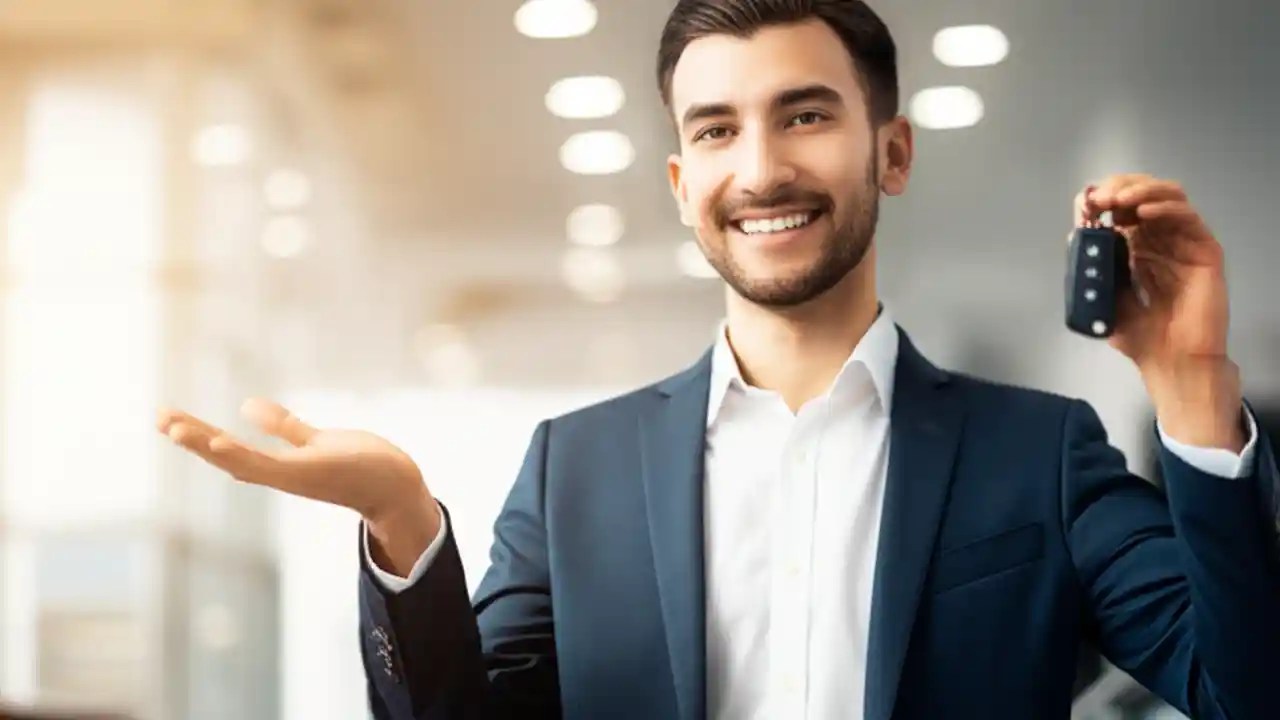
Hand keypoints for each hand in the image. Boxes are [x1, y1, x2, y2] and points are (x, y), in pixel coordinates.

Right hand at [158, 398, 439, 572]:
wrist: (396, 484)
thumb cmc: (361, 466)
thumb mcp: (314, 440)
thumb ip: (283, 427)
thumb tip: (245, 404)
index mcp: (277, 465)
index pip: (229, 447)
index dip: (197, 433)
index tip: (167, 416)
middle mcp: (278, 474)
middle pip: (224, 455)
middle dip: (191, 437)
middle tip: (157, 415)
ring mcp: (291, 477)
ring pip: (238, 462)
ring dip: (205, 446)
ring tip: (173, 427)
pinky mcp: (309, 475)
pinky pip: (268, 466)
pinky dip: (241, 456)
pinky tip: (218, 441)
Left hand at [1075, 174, 1243, 449]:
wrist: (1171, 364)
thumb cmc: (1141, 338)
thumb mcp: (1105, 301)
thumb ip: (1095, 270)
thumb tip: (1076, 236)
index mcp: (1137, 251)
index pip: (1122, 212)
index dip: (1104, 202)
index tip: (1084, 202)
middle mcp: (1161, 242)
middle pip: (1143, 196)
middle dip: (1119, 189)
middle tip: (1099, 198)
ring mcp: (1183, 244)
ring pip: (1168, 198)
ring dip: (1140, 190)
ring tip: (1118, 200)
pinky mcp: (1204, 251)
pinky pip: (1188, 218)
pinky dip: (1165, 207)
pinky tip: (1143, 211)